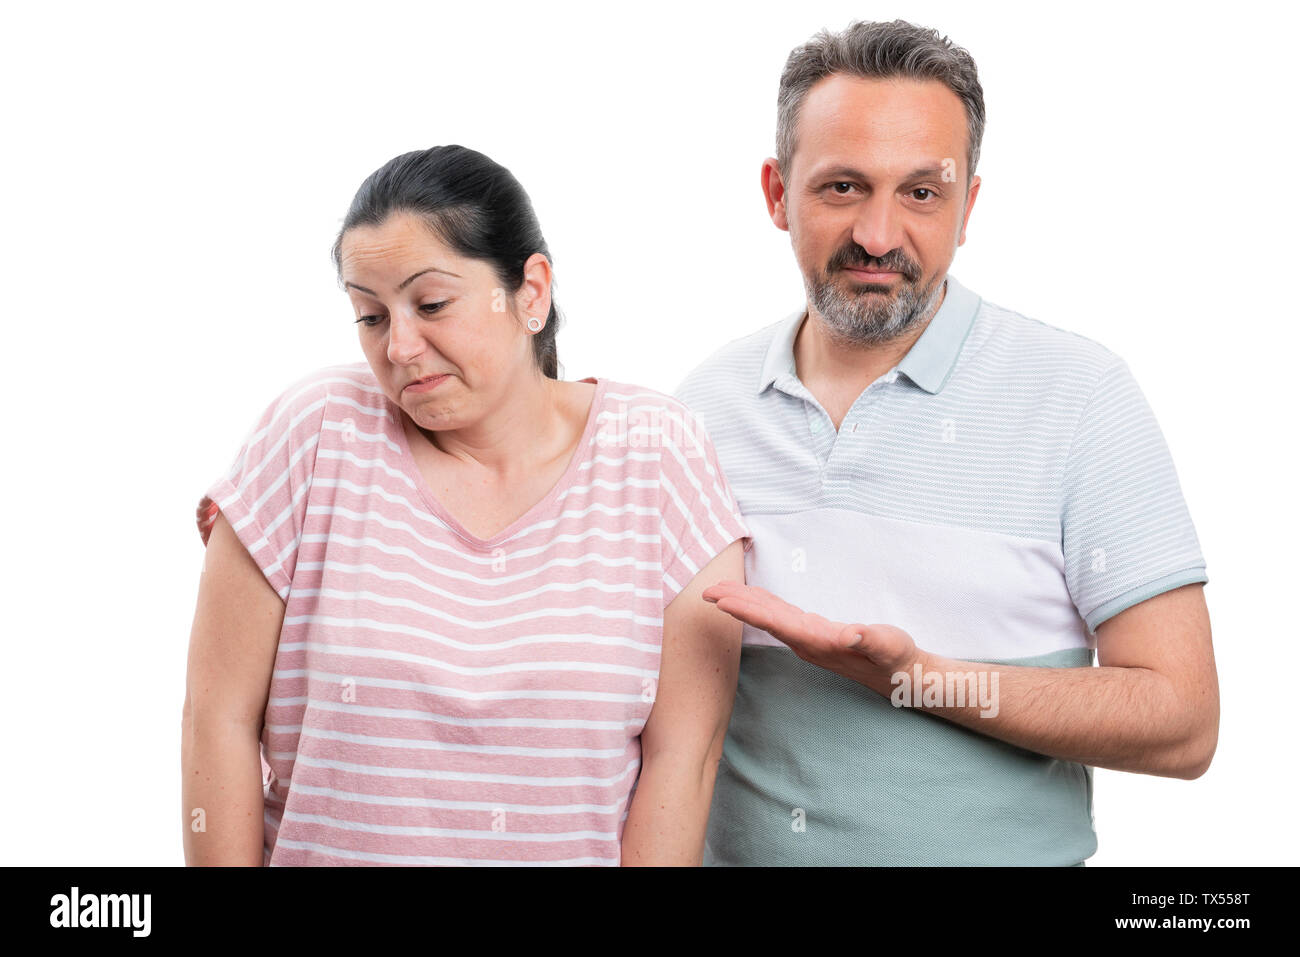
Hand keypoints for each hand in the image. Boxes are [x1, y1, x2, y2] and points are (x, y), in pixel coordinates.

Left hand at [701, 581, 918, 694]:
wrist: (901, 675)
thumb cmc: (896, 658)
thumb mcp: (888, 645)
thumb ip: (869, 639)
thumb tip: (850, 634)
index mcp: (818, 641)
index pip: (775, 623)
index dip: (747, 611)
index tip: (722, 601)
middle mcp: (807, 642)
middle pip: (764, 620)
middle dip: (735, 605)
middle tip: (705, 591)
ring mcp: (808, 639)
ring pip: (769, 617)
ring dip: (744, 604)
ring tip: (720, 591)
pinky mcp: (814, 634)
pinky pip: (781, 617)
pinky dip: (763, 605)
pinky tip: (753, 598)